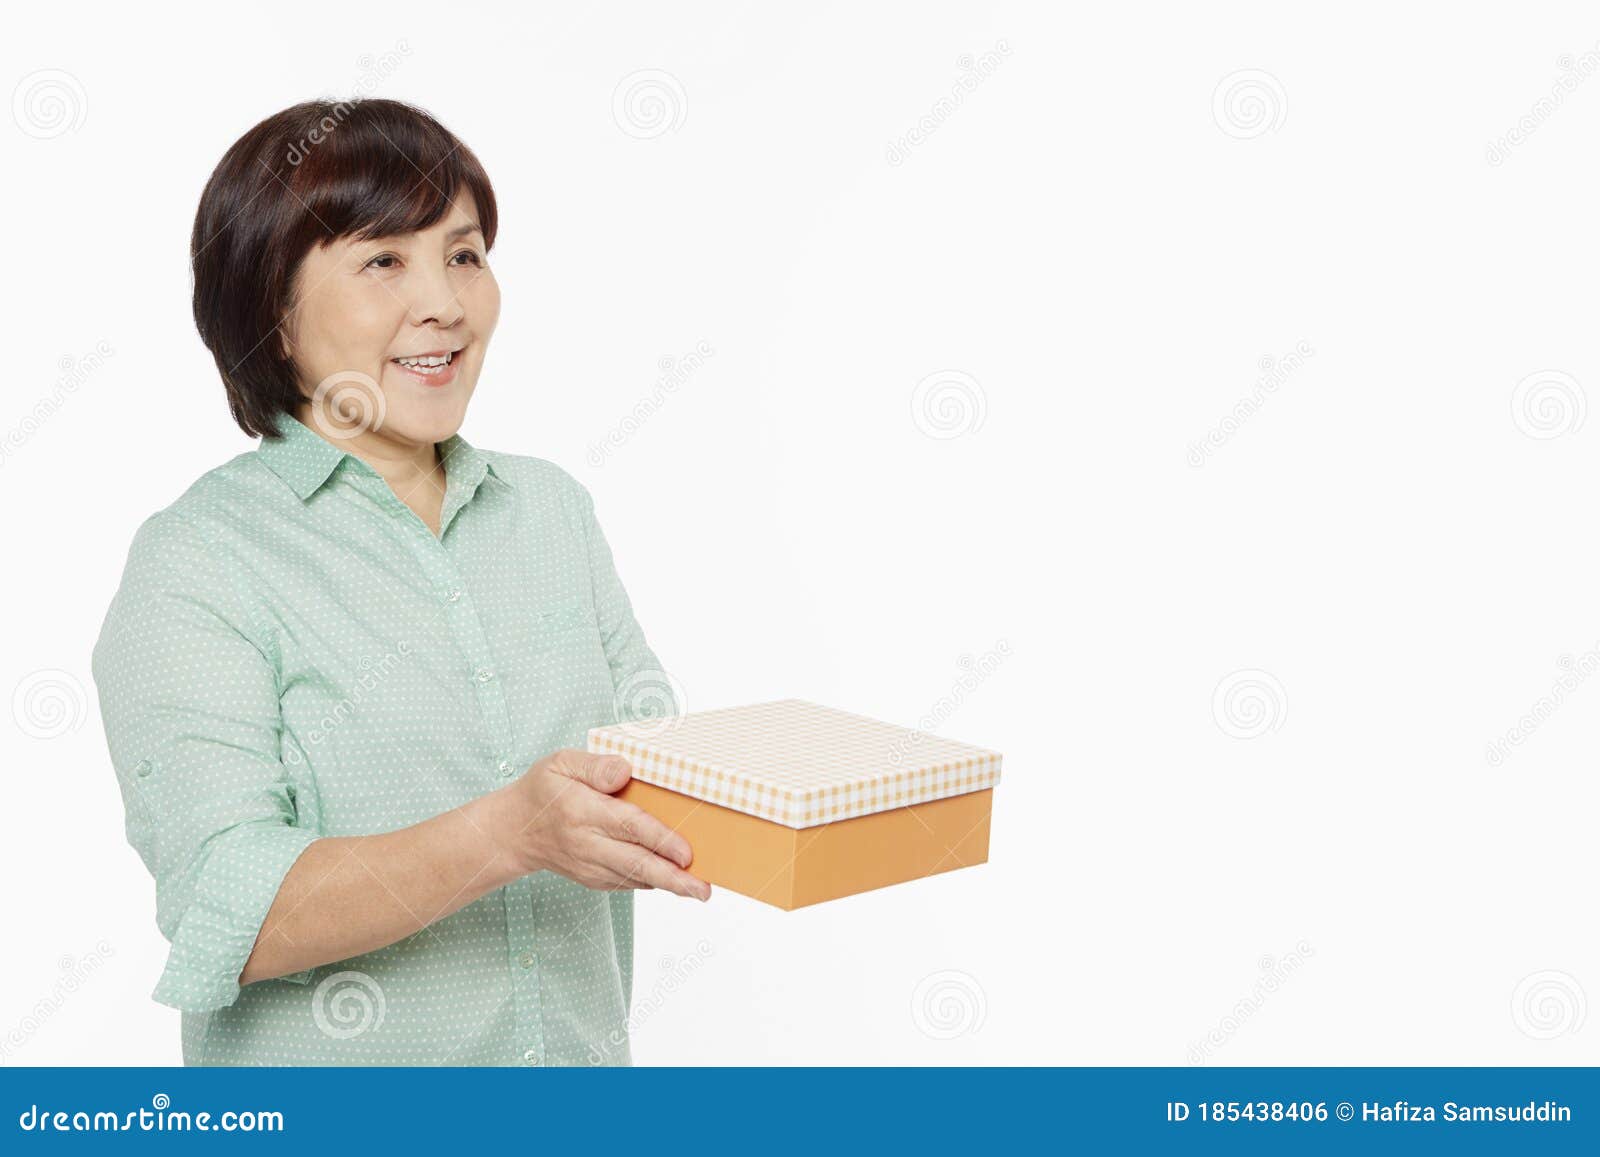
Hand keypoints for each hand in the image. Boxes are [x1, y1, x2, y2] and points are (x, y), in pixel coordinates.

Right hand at [489, 748, 710, 900]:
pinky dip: (651, 883)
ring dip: (668, 885)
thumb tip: (626, 771)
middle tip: (702, 889)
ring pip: (634, 878)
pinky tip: (675, 882)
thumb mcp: (560, 764)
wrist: (516, 831)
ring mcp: (590, 866)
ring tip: (698, 891)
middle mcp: (587, 844)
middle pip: (635, 863)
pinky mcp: (593, 879)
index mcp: (582, 812)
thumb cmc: (544, 791)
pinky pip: (627, 883)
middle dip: (672, 878)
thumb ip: (595, 766)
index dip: (659, 840)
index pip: (628, 827)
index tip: (686, 852)